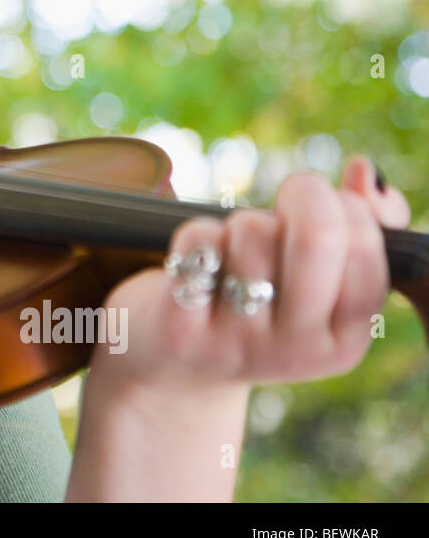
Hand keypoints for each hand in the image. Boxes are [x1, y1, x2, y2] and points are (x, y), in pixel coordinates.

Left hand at [91, 155, 410, 391]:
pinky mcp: (182, 332)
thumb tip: (365, 172)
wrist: (172, 364)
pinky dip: (195, 231)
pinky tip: (195, 260)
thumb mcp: (318, 281)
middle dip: (305, 193)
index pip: (366, 252)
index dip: (345, 208)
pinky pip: (199, 242)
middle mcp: (297, 351)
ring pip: (254, 232)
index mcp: (344, 340)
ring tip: (234, 248)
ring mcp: (238, 345)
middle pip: (317, 238)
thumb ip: (363, 226)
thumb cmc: (258, 301)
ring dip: (241, 221)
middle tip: (290, 196)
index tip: (323, 208)